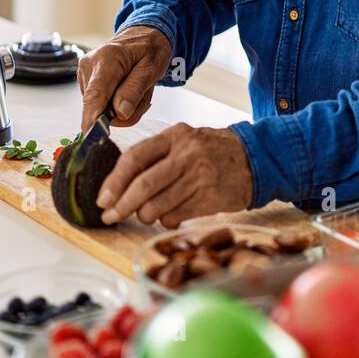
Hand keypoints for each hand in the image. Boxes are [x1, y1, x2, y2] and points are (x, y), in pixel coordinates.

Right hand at [77, 25, 171, 131]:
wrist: (142, 34)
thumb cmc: (150, 48)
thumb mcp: (152, 67)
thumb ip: (135, 89)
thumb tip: (119, 113)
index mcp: (106, 59)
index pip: (95, 94)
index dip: (92, 117)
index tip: (90, 135)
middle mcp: (89, 66)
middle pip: (99, 107)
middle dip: (124, 112)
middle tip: (145, 98)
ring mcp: (84, 74)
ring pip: (101, 109)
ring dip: (123, 108)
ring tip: (137, 89)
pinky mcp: (85, 81)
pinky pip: (100, 104)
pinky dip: (117, 104)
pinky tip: (127, 89)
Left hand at [96, 123, 253, 226]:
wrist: (256, 159)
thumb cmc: (212, 151)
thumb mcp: (185, 140)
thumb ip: (156, 156)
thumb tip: (119, 183)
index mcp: (175, 136)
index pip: (135, 157)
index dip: (114, 181)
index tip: (102, 198)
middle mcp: (187, 155)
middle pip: (143, 185)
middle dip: (121, 205)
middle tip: (110, 216)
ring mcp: (200, 177)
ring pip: (158, 205)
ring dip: (144, 215)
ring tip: (144, 214)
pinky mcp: (210, 199)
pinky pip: (176, 217)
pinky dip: (166, 221)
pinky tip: (169, 216)